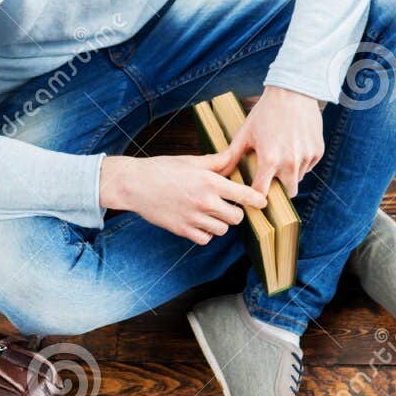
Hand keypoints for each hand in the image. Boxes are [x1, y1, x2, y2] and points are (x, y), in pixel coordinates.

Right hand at [100, 150, 266, 244]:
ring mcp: (193, 218)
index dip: (257, 200)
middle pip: (236, 217)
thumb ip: (215, 162)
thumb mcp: (190, 161)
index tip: (261, 202)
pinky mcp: (182, 230)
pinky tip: (198, 222)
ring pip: (222, 230)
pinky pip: (205, 238)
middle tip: (227, 205)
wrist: (134, 184)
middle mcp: (204, 202)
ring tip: (210, 213)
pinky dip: (205, 233)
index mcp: (209, 182)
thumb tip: (234, 157)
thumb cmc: (161, 169)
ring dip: (220, 223)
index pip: (244, 195)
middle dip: (235, 212)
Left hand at [235, 85, 325, 197]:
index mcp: (269, 160)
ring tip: (281, 156)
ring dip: (290, 174)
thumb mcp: (245, 133)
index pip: (262, 193)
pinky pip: (308, 167)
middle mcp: (290, 162)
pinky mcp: (318, 151)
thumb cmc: (265, 112)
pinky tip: (293, 147)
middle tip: (271, 177)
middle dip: (279, 189)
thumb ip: (232, 156)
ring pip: (299, 179)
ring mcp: (306, 157)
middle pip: (288, 193)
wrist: (292, 93)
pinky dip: (301, 163)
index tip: (253, 194)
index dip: (256, 196)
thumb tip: (220, 173)